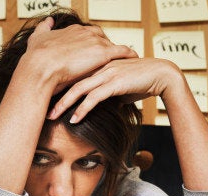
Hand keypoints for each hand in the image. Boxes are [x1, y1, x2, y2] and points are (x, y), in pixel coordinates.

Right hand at [22, 17, 138, 94]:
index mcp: (72, 30)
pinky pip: (123, 51)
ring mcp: (95, 41)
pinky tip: (135, 59)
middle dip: (106, 47)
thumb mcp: (37, 38)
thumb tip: (48, 21)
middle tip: (111, 58)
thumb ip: (44, 29)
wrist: (41, 67)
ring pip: (112, 45)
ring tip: (125, 59)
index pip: (88, 34)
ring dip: (119, 52)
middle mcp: (85, 32)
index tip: (94, 50)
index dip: (92, 42)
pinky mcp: (103, 52)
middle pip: (102, 38)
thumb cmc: (37, 59)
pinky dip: (130, 54)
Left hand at [47, 57, 184, 122]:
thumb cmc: (143, 82)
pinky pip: (94, 97)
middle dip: (55, 96)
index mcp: (100, 65)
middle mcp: (100, 67)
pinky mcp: (115, 83)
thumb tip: (103, 108)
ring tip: (53, 116)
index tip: (47, 99)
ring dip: (64, 104)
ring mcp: (107, 74)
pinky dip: (82, 108)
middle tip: (44, 109)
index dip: (60, 86)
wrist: (163, 76)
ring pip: (79, 89)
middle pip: (71, 81)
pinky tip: (74, 119)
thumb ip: (109, 94)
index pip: (74, 75)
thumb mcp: (122, 88)